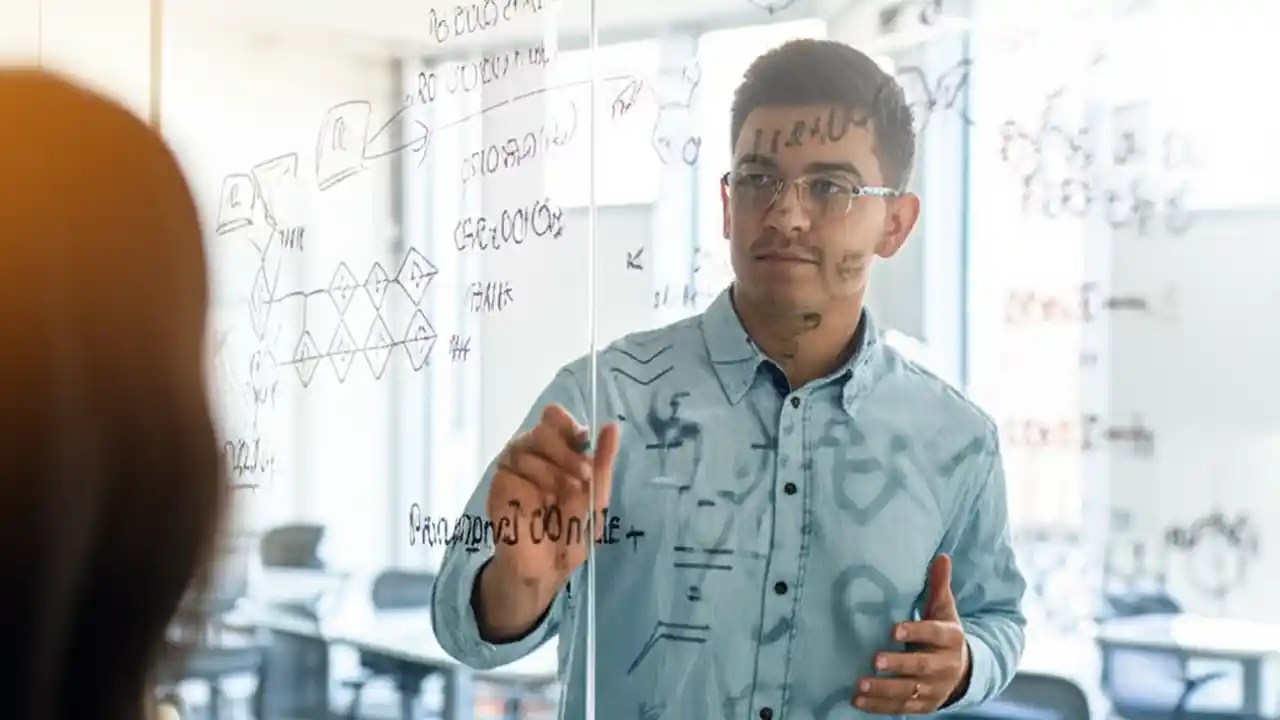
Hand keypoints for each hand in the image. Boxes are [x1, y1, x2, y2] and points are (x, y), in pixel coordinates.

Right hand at [487, 403, 620, 592]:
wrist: (545, 570)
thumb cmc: (570, 533)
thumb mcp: (596, 499)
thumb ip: (603, 463)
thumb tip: (612, 426)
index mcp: (558, 453)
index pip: (554, 417)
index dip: (566, 423)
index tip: (582, 438)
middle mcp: (534, 455)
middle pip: (543, 427)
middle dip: (566, 449)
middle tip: (584, 474)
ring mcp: (514, 469)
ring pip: (526, 444)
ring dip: (553, 468)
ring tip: (568, 493)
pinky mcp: (499, 485)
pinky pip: (511, 467)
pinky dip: (533, 479)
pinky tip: (545, 498)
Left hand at [854, 554, 970, 714]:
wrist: (963, 671)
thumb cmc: (943, 633)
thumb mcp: (944, 609)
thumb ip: (939, 585)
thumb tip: (941, 556)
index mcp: (950, 639)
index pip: (934, 635)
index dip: (916, 632)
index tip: (894, 630)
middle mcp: (945, 666)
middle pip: (922, 667)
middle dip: (899, 665)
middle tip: (875, 660)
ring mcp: (934, 689)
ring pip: (909, 691)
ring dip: (884, 690)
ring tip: (860, 685)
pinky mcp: (924, 706)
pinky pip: (901, 709)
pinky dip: (879, 707)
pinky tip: (858, 701)